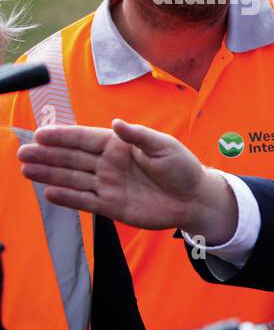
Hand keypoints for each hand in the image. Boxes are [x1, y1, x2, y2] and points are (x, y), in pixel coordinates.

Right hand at [17, 119, 236, 241]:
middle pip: (72, 158)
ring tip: (26, 169)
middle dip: (47, 155)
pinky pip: (84, 201)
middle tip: (23, 152)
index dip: (63, 136)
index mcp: (119, 145)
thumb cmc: (182, 168)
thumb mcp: (164, 147)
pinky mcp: (111, 205)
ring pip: (73, 178)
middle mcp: (108, 164)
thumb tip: (117, 123)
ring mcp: (108, 185)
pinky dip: (67, 197)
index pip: (85, 139)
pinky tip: (49, 192)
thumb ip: (139, 136)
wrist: (194, 199)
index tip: (41, 134)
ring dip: (50, 174)